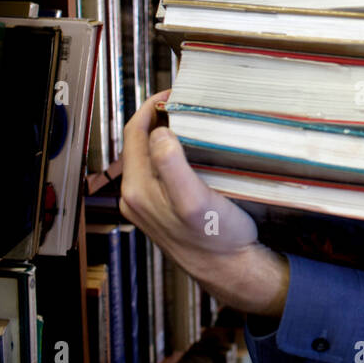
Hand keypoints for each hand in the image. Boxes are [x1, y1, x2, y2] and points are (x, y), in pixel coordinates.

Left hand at [119, 90, 288, 316]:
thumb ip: (171, 165)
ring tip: (191, 119)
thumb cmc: (216, 237)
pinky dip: (172, 152)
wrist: (229, 269)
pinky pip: (160, 171)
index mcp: (138, 189)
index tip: (174, 93)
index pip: (134, 133)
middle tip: (186, 101)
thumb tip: (159, 132)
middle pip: (139, 143)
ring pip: (149, 156)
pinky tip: (193, 149)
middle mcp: (135, 197)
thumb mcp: (194, 199)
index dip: (151, 107)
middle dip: (159, 117)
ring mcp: (147, 204)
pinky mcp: (162, 209)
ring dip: (166, 134)